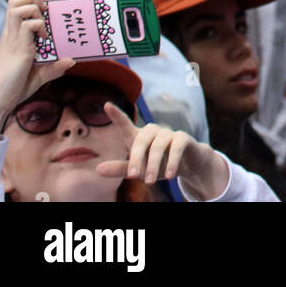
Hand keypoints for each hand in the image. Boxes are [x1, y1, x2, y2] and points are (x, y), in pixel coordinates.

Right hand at [0, 0, 74, 122]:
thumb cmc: (13, 87)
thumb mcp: (38, 76)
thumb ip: (54, 68)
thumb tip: (71, 61)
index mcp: (14, 36)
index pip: (18, 7)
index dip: (33, 1)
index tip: (47, 9)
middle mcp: (12, 34)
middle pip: (15, 1)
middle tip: (45, 10)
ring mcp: (13, 39)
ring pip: (18, 7)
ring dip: (35, 9)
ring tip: (44, 23)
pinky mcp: (18, 47)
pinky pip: (28, 25)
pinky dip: (40, 26)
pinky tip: (44, 39)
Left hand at [96, 103, 228, 198]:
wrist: (187, 164)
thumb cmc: (158, 165)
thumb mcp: (139, 169)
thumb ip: (120, 169)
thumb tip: (98, 169)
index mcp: (139, 137)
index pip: (126, 125)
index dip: (116, 115)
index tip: (106, 105)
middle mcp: (153, 132)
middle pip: (140, 140)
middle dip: (136, 158)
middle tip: (133, 176)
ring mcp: (169, 133)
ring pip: (157, 147)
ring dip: (153, 165)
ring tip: (149, 181)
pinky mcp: (183, 138)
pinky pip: (176, 148)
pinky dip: (171, 163)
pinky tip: (168, 176)